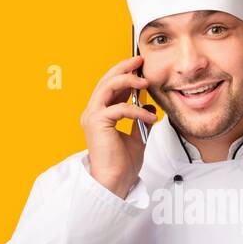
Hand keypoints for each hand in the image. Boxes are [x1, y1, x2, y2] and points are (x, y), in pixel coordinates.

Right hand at [80, 56, 157, 198]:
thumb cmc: (121, 165)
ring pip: (107, 87)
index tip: (139, 66)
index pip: (109, 86)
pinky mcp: (98, 123)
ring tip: (145, 82)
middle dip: (123, 68)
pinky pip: (120, 108)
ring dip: (127, 81)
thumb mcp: (137, 137)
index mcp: (99, 114)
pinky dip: (137, 110)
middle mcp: (92, 112)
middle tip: (139, 60)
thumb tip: (149, 105)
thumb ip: (141, 120)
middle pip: (105, 80)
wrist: (114, 182)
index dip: (123, 73)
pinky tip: (150, 117)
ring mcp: (92, 117)